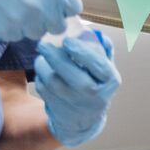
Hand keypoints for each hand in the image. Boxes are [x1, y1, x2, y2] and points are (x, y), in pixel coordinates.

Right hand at [0, 0, 78, 41]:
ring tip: (2, 2)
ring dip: (22, 23)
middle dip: (43, 18)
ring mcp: (23, 20)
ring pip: (32, 32)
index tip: (48, 2)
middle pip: (55, 26)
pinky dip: (3, 26)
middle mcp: (41, 5)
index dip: (60, 6)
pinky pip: (11, 35)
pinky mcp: (4, 31)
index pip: (72, 9)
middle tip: (20, 1)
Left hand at [33, 32, 119, 146]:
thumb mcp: (104, 69)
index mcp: (109, 81)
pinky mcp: (57, 107)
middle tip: (43, 44)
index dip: (82, 52)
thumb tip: (91, 32)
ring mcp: (75, 103)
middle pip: (74, 76)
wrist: (84, 117)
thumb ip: (102, 49)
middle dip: (56, 57)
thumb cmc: (94, 83)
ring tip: (42, 54)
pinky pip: (43, 87)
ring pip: (53, 81)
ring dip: (43, 64)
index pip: (99, 66)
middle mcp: (94, 95)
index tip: (67, 40)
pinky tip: (43, 70)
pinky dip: (39, 75)